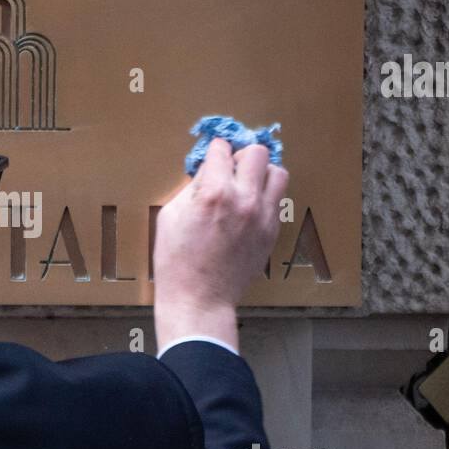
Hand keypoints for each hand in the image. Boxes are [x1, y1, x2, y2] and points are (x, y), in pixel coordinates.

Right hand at [153, 139, 288, 349]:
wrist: (200, 298)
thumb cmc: (176, 261)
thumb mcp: (170, 215)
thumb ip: (193, 188)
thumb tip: (208, 172)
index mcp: (214, 192)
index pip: (222, 150)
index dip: (214, 151)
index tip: (212, 157)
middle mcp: (244, 199)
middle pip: (257, 152)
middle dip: (240, 156)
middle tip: (230, 171)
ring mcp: (263, 216)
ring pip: (278, 173)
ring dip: (261, 174)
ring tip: (246, 187)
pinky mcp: (272, 232)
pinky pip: (276, 200)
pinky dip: (264, 197)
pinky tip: (248, 210)